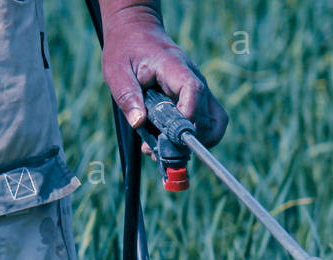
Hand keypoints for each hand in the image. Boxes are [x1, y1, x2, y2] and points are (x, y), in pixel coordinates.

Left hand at [100, 5, 227, 150]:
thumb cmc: (126, 50)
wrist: (138, 35)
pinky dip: (194, 139)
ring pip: (215, 123)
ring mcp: (199, 92)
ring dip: (195, 143)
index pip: (193, 91)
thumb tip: (138, 122)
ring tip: (166, 151)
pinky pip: (208, 124)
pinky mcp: (197, 101)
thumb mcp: (117, 70)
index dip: (188, 116)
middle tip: (160, 151)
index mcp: (174, 67)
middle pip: (207, 115)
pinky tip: (170, 145)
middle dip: (186, 140)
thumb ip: (127, 96)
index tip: (172, 136)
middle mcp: (194, 79)